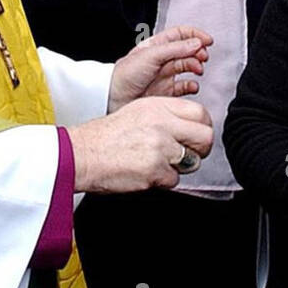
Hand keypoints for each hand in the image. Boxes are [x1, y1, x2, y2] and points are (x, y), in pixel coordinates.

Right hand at [70, 97, 212, 192]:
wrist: (82, 154)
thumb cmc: (107, 136)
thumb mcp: (138, 112)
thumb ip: (166, 116)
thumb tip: (191, 126)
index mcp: (159, 106)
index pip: (200, 113)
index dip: (203, 127)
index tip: (198, 135)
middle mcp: (163, 124)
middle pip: (205, 137)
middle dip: (201, 150)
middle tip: (191, 155)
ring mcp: (160, 147)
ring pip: (192, 161)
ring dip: (180, 167)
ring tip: (160, 164)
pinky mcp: (155, 170)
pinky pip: (174, 180)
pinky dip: (163, 180)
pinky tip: (146, 173)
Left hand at [108, 25, 212, 110]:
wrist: (113, 98)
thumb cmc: (124, 74)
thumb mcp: (151, 55)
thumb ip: (175, 49)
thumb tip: (196, 43)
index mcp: (157, 45)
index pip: (181, 34)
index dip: (195, 35)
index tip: (207, 41)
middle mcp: (162, 58)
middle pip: (188, 50)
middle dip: (198, 52)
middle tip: (203, 57)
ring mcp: (165, 75)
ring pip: (188, 67)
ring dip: (197, 67)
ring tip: (198, 70)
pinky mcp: (167, 91)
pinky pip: (185, 87)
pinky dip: (192, 85)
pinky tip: (192, 85)